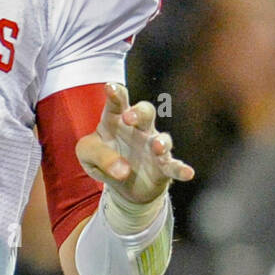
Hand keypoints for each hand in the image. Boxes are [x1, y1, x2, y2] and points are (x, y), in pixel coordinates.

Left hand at [74, 83, 193, 205]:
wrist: (122, 186)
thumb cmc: (103, 159)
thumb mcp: (87, 155)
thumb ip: (98, 155)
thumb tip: (121, 169)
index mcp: (115, 119)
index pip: (117, 102)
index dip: (115, 94)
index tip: (110, 88)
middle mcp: (138, 129)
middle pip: (145, 111)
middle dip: (139, 112)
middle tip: (129, 118)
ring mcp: (153, 147)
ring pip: (163, 138)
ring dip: (161, 142)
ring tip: (157, 147)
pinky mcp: (163, 167)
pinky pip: (174, 166)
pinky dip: (181, 169)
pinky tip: (188, 173)